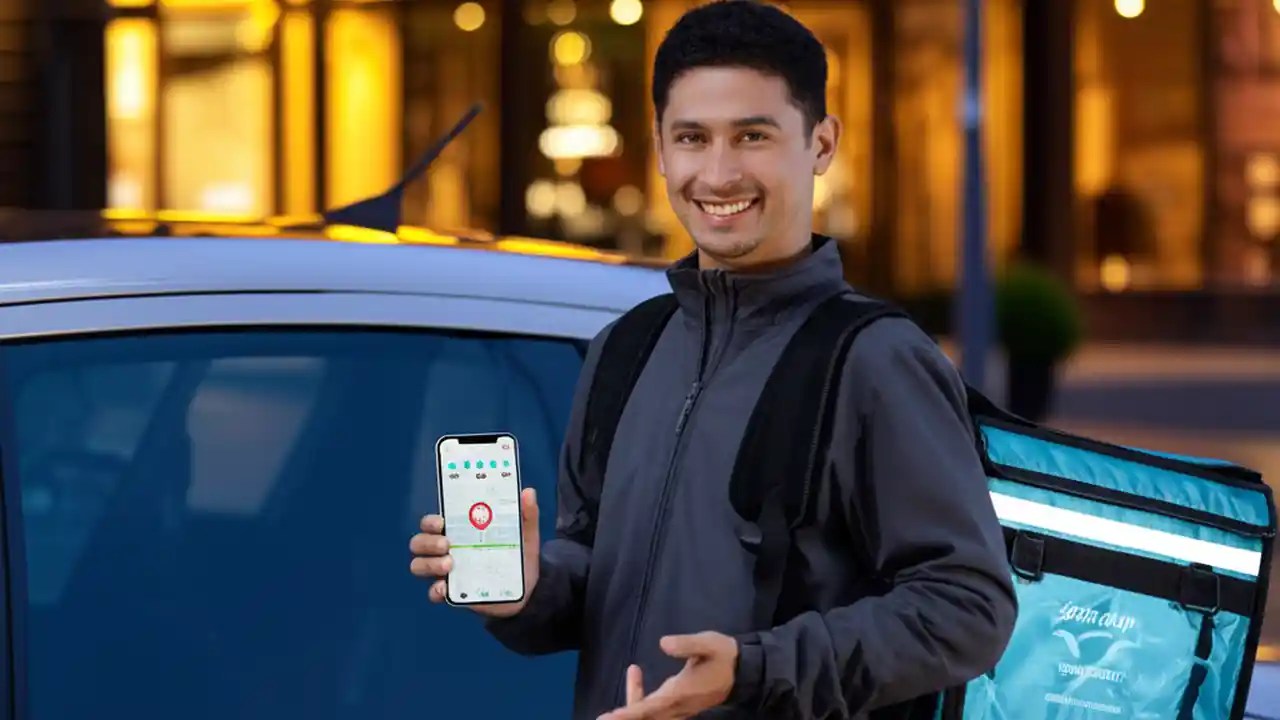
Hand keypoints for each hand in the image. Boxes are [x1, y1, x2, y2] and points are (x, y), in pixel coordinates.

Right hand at [408, 487, 540, 617]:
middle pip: (419, 543)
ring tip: (450, 564)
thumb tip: (529, 492)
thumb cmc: (519, 555)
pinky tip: (445, 588)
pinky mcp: (452, 593)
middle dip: (427, 542)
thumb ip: (527, 514)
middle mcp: (446, 550)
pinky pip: (432, 593)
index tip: (441, 522)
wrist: (528, 590)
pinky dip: (435, 590)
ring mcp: (446, 572)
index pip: (432, 523)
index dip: (430, 521)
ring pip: (419, 566)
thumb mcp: (525, 534)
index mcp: (459, 531)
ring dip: (429, 564)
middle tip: (446, 544)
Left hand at [597, 632, 737, 719]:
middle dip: (625, 718)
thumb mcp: (708, 643)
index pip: (650, 707)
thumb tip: (663, 643)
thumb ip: (686, 644)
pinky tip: (635, 680)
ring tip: (610, 711)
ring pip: (651, 717)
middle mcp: (678, 706)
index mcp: (681, 693)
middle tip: (601, 718)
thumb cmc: (723, 655)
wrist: (743, 672)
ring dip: (632, 712)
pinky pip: (657, 713)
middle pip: (646, 717)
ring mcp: (680, 709)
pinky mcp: (680, 707)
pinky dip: (640, 705)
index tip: (609, 718)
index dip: (629, 713)